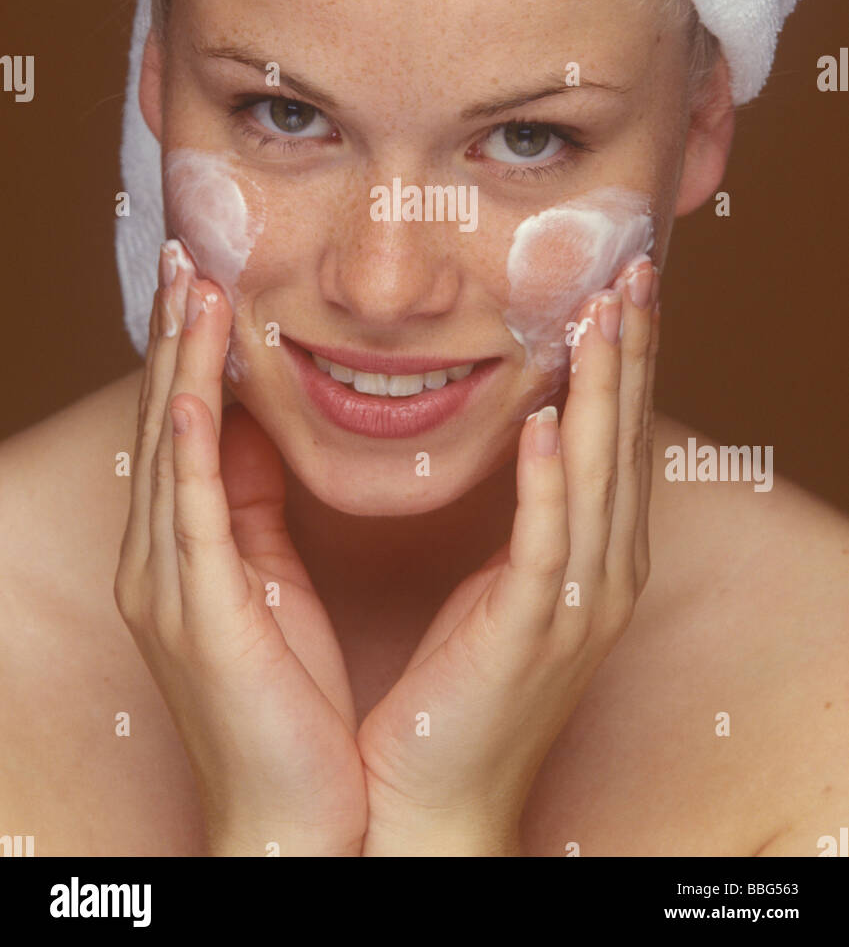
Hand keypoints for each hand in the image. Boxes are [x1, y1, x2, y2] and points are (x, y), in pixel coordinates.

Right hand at [115, 239, 366, 855]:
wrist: (294, 814)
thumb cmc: (290, 700)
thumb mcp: (266, 582)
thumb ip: (254, 505)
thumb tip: (262, 425)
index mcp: (184, 550)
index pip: (187, 424)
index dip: (191, 349)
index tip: (206, 277)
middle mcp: (160, 557)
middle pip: (168, 420)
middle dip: (175, 336)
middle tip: (187, 255)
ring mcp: (169, 585)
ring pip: (173, 448)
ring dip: (181, 365)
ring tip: (193, 287)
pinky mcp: (197, 614)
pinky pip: (193, 512)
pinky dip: (193, 444)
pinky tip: (198, 388)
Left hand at [356, 255, 659, 855]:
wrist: (429, 796)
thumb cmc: (456, 684)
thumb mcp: (499, 579)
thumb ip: (521, 507)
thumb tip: (518, 423)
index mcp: (595, 559)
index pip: (617, 437)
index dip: (626, 359)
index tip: (621, 284)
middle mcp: (603, 575)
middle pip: (624, 442)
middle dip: (631, 351)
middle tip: (633, 269)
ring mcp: (575, 607)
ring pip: (598, 478)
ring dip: (604, 392)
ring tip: (602, 314)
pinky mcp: (531, 635)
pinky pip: (547, 545)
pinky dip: (552, 480)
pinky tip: (548, 422)